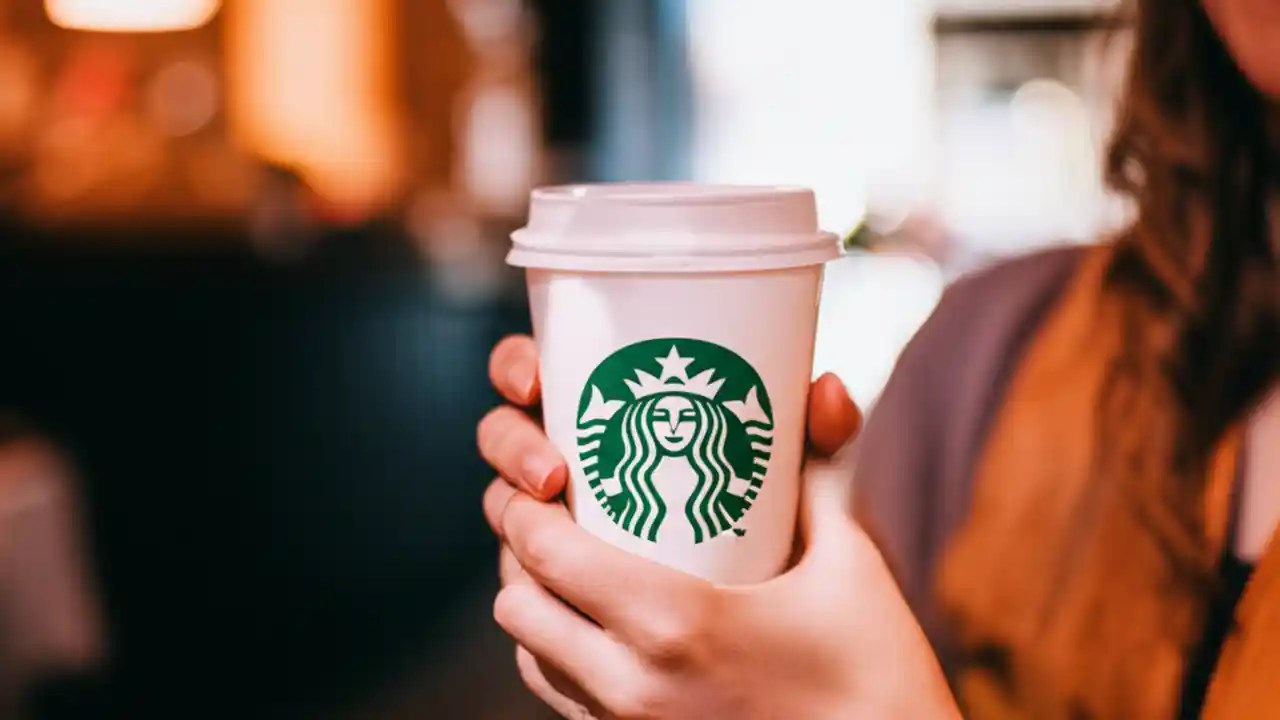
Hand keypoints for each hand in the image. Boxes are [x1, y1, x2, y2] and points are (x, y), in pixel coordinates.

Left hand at [478, 335, 958, 718]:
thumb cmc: (878, 671)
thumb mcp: (848, 562)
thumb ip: (819, 471)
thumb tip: (820, 388)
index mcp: (672, 624)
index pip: (546, 553)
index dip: (524, 507)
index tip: (542, 477)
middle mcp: (631, 687)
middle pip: (517, 604)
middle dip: (521, 552)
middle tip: (552, 512)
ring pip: (529, 656)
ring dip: (534, 605)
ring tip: (568, 565)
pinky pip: (560, 699)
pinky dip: (558, 655)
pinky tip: (596, 626)